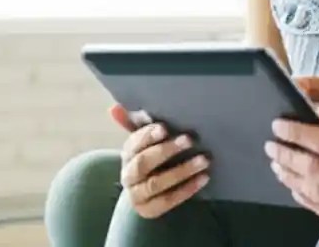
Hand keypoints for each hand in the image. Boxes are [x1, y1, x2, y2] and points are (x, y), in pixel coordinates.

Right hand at [109, 104, 210, 218]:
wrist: (142, 194)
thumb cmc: (149, 160)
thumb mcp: (143, 143)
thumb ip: (134, 124)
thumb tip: (115, 107)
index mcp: (127, 154)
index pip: (133, 143)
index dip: (148, 136)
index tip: (165, 128)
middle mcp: (129, 175)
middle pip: (143, 163)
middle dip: (166, 151)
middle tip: (190, 139)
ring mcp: (138, 194)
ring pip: (157, 183)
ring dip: (181, 171)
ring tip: (203, 160)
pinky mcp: (150, 210)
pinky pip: (168, 201)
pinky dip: (187, 190)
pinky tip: (203, 178)